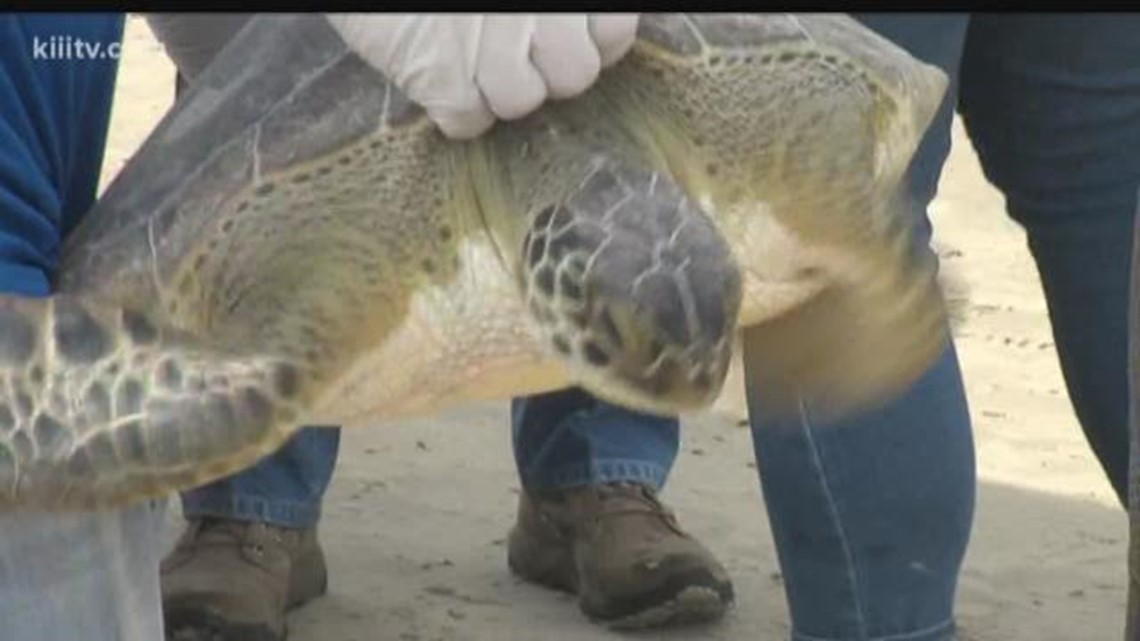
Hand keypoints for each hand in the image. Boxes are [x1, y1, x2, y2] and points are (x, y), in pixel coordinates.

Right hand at [324, 14, 639, 138]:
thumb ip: (555, 9)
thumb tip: (589, 34)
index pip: (612, 37)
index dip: (590, 43)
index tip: (564, 38)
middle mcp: (536, 15)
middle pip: (574, 77)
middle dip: (547, 73)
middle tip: (513, 49)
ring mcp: (491, 52)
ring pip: (522, 103)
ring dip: (496, 90)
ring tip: (467, 54)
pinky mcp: (441, 80)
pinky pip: (467, 122)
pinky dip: (453, 108)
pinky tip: (438, 71)